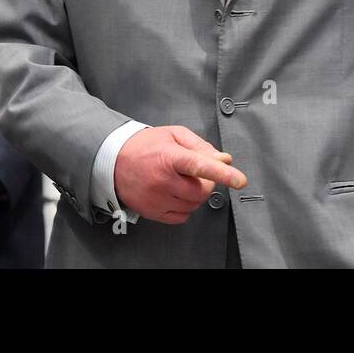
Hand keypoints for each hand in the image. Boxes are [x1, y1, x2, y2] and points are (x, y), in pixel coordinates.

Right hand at [114, 125, 245, 224]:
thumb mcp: (174, 135)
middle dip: (206, 183)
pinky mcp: (152, 212)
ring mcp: (156, 198)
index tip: (240, 180)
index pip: (200, 166)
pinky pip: (181, 217)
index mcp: (169, 156)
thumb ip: (201, 147)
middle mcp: (162, 179)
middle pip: (201, 191)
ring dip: (195, 196)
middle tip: (196, 174)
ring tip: (182, 181)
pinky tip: (175, 194)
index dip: (223, 173)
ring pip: (193, 205)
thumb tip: (224, 160)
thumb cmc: (147, 146)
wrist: (113, 161)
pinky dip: (185, 207)